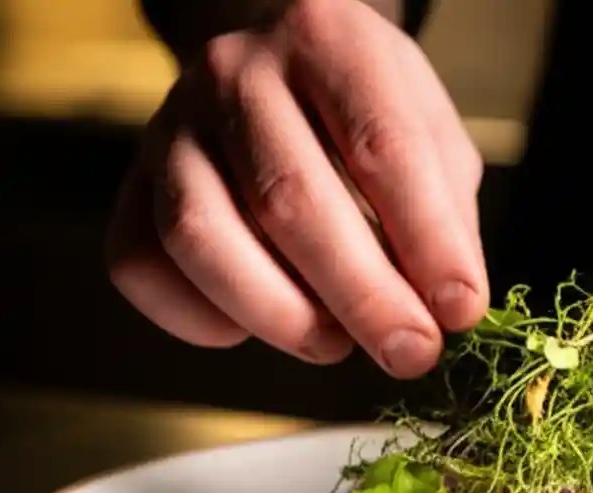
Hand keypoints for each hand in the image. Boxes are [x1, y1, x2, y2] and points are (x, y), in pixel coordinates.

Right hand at [106, 0, 486, 377]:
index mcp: (327, 39)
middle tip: (411, 352)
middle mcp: (235, 71)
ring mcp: (169, 125)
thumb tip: (445, 308)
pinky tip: (256, 325)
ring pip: (200, 236)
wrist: (272, 65)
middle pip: (288, 199)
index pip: (382, 146)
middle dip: (362, 296)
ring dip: (279, 314)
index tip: (461, 310)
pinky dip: (199, 317)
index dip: (427, 240)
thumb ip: (443, 212)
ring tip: (337, 345)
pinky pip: (140, 265)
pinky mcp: (131, 182)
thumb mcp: (428, 132)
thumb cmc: (363, 112)